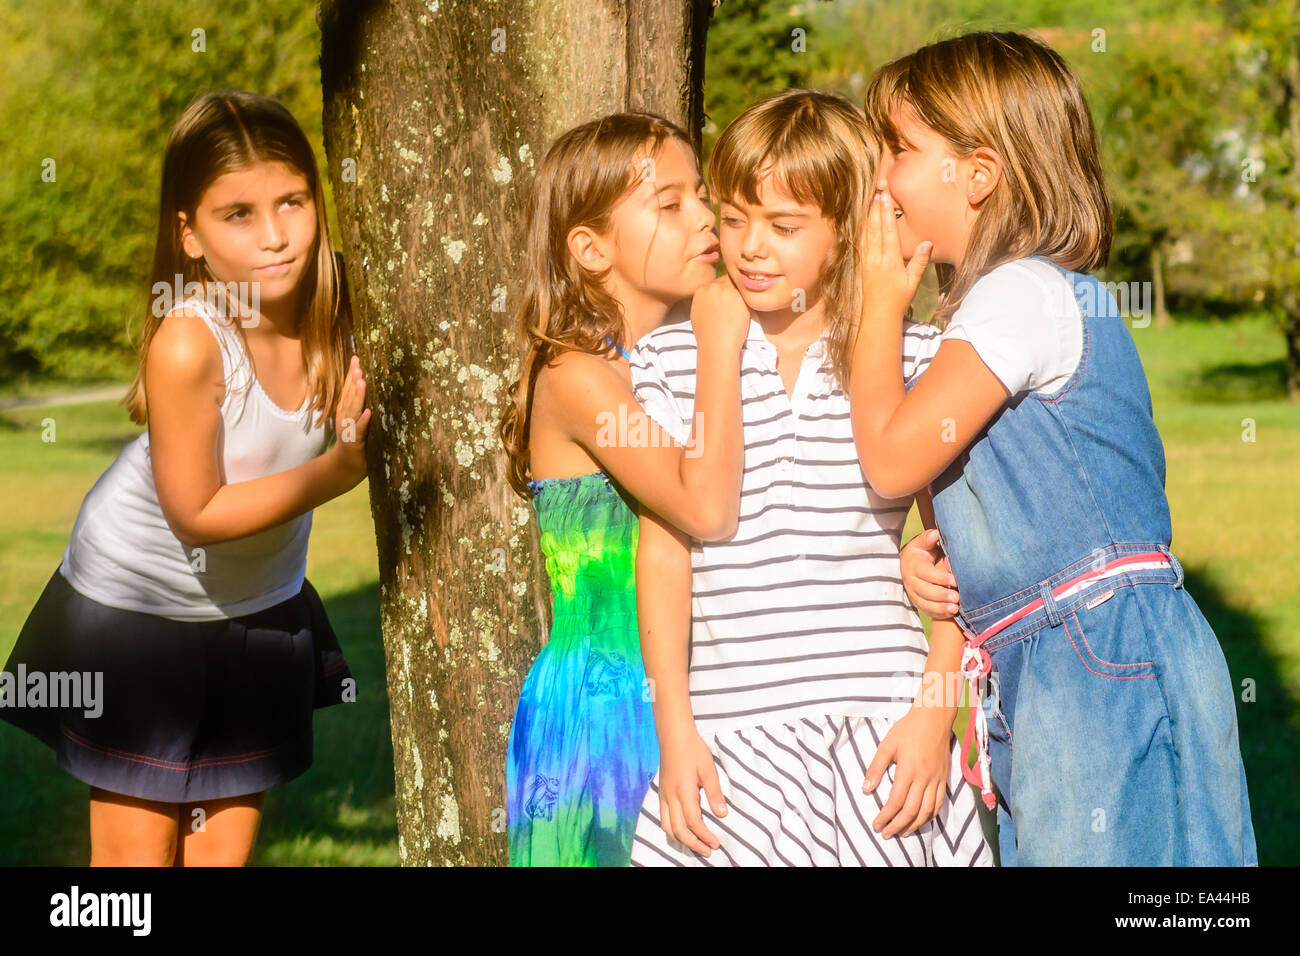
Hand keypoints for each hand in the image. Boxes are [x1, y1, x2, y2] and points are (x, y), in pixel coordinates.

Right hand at [332, 355, 371, 485]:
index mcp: (345, 409)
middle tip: (358, 365)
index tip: (356, 358)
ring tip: (362, 382)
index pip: (347, 388)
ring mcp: (349, 428)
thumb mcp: (355, 418)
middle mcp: (344, 416)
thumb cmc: (355, 439)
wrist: (347, 465)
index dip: (350, 373)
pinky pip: (360, 430)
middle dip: (352, 380)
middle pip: (348, 395)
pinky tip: (368, 413)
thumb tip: (365, 382)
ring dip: (357, 396)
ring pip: (353, 410)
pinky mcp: (355, 441)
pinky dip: (363, 421)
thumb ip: (358, 402)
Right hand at [656, 723, 726, 856]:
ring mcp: (663, 795)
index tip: (716, 843)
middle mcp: (670, 797)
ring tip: (696, 844)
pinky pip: (663, 818)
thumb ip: (715, 793)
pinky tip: (682, 831)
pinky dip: (672, 830)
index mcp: (683, 791)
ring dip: (681, 839)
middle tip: (708, 850)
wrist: (673, 735)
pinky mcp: (661, 793)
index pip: (693, 822)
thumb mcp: (709, 769)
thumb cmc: (693, 749)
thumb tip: (722, 815)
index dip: (704, 836)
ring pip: (667, 827)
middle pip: (678, 830)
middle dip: (694, 844)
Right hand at [690, 272, 749, 355]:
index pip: (715, 284)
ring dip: (741, 295)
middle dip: (733, 291)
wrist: (716, 344)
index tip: (728, 302)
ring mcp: (724, 289)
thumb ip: (703, 302)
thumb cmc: (707, 335)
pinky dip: (748, 301)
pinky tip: (745, 313)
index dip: (724, 292)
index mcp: (700, 290)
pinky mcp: (738, 294)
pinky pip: (746, 292)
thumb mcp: (697, 314)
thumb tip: (709, 300)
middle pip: (726, 281)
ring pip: (737, 284)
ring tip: (740, 311)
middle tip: (737, 306)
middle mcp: (711, 286)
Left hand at [858, 190, 931, 329]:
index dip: (886, 213)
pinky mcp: (861, 264)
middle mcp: (876, 259)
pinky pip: (860, 243)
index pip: (888, 232)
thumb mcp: (913, 282)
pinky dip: (860, 229)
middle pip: (875, 229)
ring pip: (866, 233)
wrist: (878, 315)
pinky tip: (861, 220)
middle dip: (876, 209)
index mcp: (890, 261)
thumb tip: (928, 243)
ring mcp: (866, 261)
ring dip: (867, 216)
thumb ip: (920, 261)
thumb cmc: (898, 299)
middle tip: (876, 191)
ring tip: (868, 200)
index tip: (885, 198)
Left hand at [862, 704, 954, 837]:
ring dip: (914, 825)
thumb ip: (876, 768)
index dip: (885, 816)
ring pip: (927, 811)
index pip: (896, 801)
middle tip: (886, 833)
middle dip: (897, 825)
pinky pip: (939, 803)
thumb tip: (866, 789)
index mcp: (908, 770)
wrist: (934, 718)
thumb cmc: (908, 729)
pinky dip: (929, 816)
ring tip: (901, 832)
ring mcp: (936, 779)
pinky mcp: (944, 778)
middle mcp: (924, 778)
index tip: (876, 824)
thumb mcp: (887, 745)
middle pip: (911, 811)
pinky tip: (920, 821)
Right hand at [902, 528, 959, 618]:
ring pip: (925, 603)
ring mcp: (913, 593)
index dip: (940, 578)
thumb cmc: (921, 552)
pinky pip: (927, 610)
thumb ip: (928, 538)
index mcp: (913, 565)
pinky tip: (951, 613)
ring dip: (940, 607)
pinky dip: (939, 613)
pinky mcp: (918, 602)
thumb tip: (935, 534)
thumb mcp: (922, 543)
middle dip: (941, 595)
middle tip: (957, 597)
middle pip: (924, 591)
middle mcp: (911, 581)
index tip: (955, 580)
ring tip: (955, 608)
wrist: (909, 564)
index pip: (926, 573)